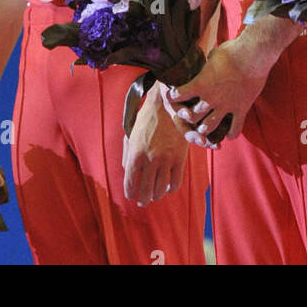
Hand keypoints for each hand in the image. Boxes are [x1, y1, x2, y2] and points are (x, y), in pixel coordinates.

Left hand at [123, 84, 189, 204]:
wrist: (165, 104)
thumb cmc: (146, 119)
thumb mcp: (130, 135)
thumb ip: (127, 155)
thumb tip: (127, 172)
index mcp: (135, 154)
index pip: (130, 183)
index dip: (130, 194)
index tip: (131, 197)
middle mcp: (149, 159)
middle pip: (145, 191)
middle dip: (143, 200)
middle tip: (143, 202)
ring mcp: (165, 159)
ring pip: (160, 189)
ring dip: (156, 195)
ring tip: (155, 195)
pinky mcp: (179, 158)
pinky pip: (175, 182)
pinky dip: (171, 189)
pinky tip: (168, 187)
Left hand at [163, 36, 269, 146]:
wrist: (254, 54)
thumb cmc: (233, 50)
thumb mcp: (214, 55)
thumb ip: (209, 64)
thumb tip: (209, 62)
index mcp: (200, 83)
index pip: (179, 95)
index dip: (175, 96)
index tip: (175, 95)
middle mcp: (210, 98)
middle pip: (193, 117)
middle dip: (190, 117)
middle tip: (192, 116)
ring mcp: (226, 106)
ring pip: (209, 126)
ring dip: (205, 129)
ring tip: (205, 129)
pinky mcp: (241, 109)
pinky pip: (235, 128)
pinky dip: (232, 133)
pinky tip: (230, 134)